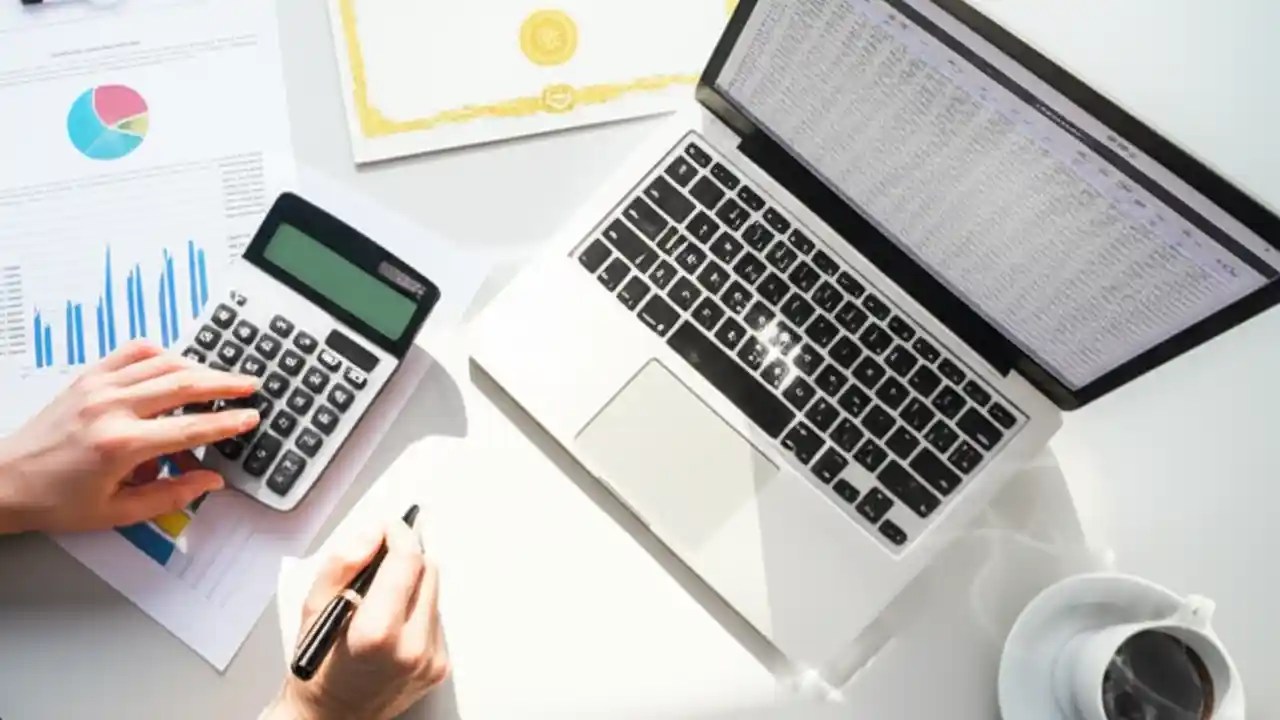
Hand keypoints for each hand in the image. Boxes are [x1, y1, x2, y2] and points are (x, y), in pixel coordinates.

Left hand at [0, 340, 260, 533]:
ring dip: (199, 366)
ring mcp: (97, 387)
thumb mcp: (117, 512)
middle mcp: (110, 408)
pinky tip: (175, 364)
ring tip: (222, 377)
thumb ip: (170, 495)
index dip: (226, 422)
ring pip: (162, 363)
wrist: (4, 482)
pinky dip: (161, 354)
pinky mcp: (87, 377)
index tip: (250, 417)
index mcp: (119, 445)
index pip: (189, 428)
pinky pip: (133, 353)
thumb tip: (209, 480)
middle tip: (250, 385)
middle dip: (224, 383)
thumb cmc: (55, 501)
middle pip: (182, 384)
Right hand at [267, 520, 449, 719]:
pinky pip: (437, 618)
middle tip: (381, 557)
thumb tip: (372, 534)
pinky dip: (418, 608)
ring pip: (435, 592)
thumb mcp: (313, 608)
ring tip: (381, 597)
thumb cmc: (318, 668)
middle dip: (405, 556)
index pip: (408, 560)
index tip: (389, 526)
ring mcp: (430, 659)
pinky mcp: (440, 666)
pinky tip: (393, 620)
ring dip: (412, 583)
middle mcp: (411, 648)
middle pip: (428, 571)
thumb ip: (342, 564)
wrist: (331, 717)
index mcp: (377, 634)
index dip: (399, 534)